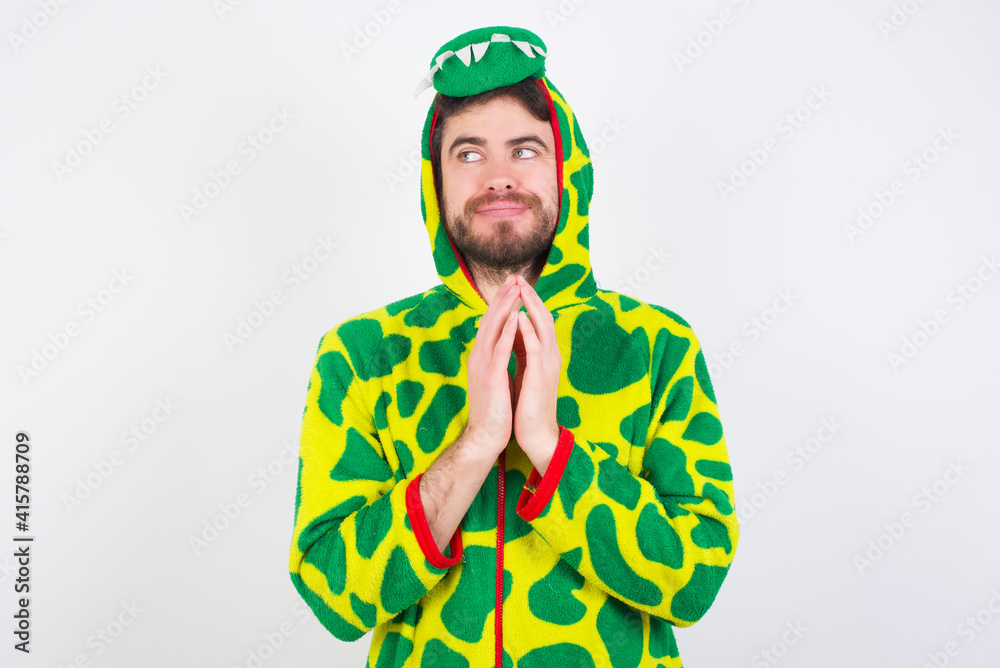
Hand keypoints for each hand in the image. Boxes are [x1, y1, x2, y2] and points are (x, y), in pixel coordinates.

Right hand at [464, 275, 521, 460]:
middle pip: (490, 320)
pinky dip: (507, 331)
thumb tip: (506, 346)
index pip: (491, 324)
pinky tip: (514, 317)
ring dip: (505, 307)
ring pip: (493, 329)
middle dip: (502, 298)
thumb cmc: (494, 410)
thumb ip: (498, 360)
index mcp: (482, 357)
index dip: (500, 304)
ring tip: (515, 289)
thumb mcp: (495, 379)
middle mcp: (479, 357)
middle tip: (513, 277)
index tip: (511, 286)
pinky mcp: (491, 377)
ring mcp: (483, 366)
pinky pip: (500, 350)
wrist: (485, 436)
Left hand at [511, 275, 561, 473]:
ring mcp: (548, 365)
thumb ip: (522, 352)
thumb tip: (512, 333)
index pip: (538, 321)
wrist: (535, 435)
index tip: (514, 284)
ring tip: (520, 288)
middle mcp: (550, 355)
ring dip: (531, 306)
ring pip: (542, 327)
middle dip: (530, 296)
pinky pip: (535, 347)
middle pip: (543, 318)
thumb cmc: (527, 406)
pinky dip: (528, 330)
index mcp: (544, 354)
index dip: (528, 301)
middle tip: (518, 277)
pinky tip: (519, 316)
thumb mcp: (524, 372)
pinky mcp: (541, 376)